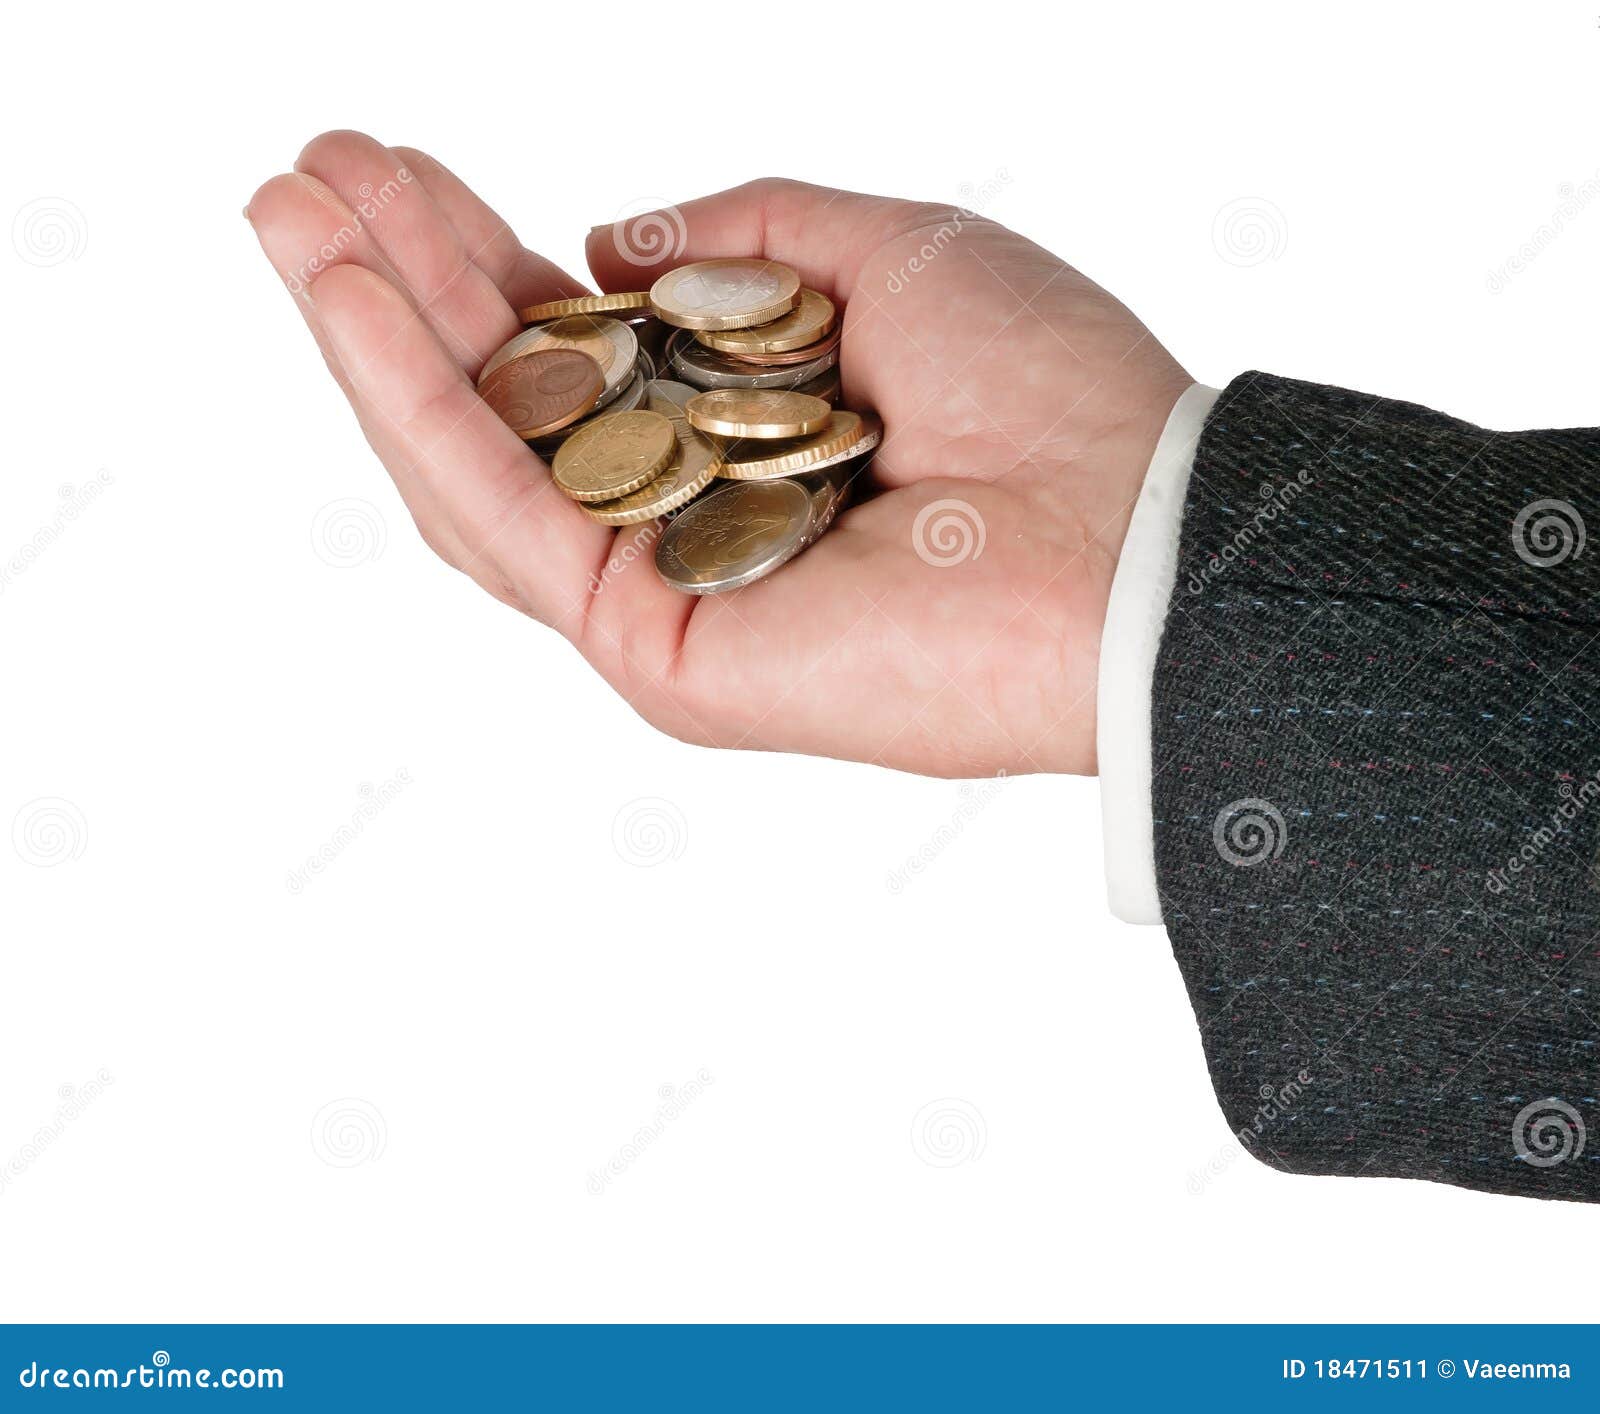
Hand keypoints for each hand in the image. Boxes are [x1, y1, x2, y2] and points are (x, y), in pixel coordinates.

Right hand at [248, 131, 1190, 776]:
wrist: (1134, 531)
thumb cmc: (1045, 387)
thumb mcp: (881, 252)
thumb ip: (743, 235)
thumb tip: (605, 238)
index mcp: (743, 432)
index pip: (576, 349)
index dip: (480, 258)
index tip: (396, 166)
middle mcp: (692, 517)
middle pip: (507, 408)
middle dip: (398, 285)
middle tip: (302, 178)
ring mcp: (668, 592)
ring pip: (482, 471)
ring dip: (375, 342)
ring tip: (292, 219)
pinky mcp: (663, 654)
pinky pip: (516, 531)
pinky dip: (427, 419)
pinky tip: (353, 310)